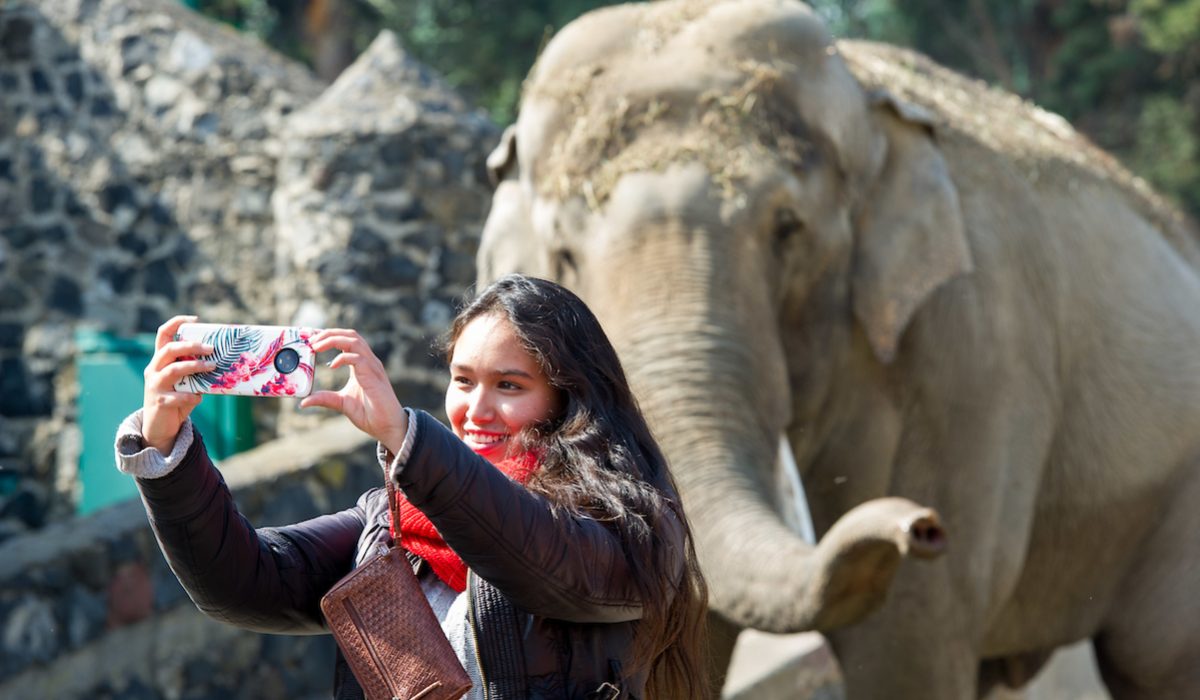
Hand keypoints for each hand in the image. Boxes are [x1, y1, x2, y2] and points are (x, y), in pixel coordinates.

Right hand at [143, 315, 214, 454]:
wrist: (159, 426)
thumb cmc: (176, 399)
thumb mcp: (185, 382)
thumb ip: (195, 371)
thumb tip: (221, 361)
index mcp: (159, 360)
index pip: (162, 334)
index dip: (176, 323)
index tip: (195, 319)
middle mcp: (153, 369)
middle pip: (169, 350)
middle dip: (191, 346)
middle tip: (211, 349)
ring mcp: (154, 385)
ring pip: (173, 370)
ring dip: (195, 367)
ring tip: (212, 367)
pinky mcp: (159, 401)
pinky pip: (177, 396)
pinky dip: (190, 396)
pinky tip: (198, 398)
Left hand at [300, 329, 407, 451]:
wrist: (387, 426)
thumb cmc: (369, 413)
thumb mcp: (341, 403)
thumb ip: (325, 399)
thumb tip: (303, 401)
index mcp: (362, 364)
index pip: (347, 340)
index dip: (329, 335)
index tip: (311, 337)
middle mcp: (369, 362)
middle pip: (351, 335)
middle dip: (329, 333)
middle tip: (311, 340)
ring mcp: (373, 367)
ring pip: (355, 342)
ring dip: (334, 340)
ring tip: (316, 346)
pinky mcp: (374, 377)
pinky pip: (359, 359)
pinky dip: (343, 357)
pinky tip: (332, 365)